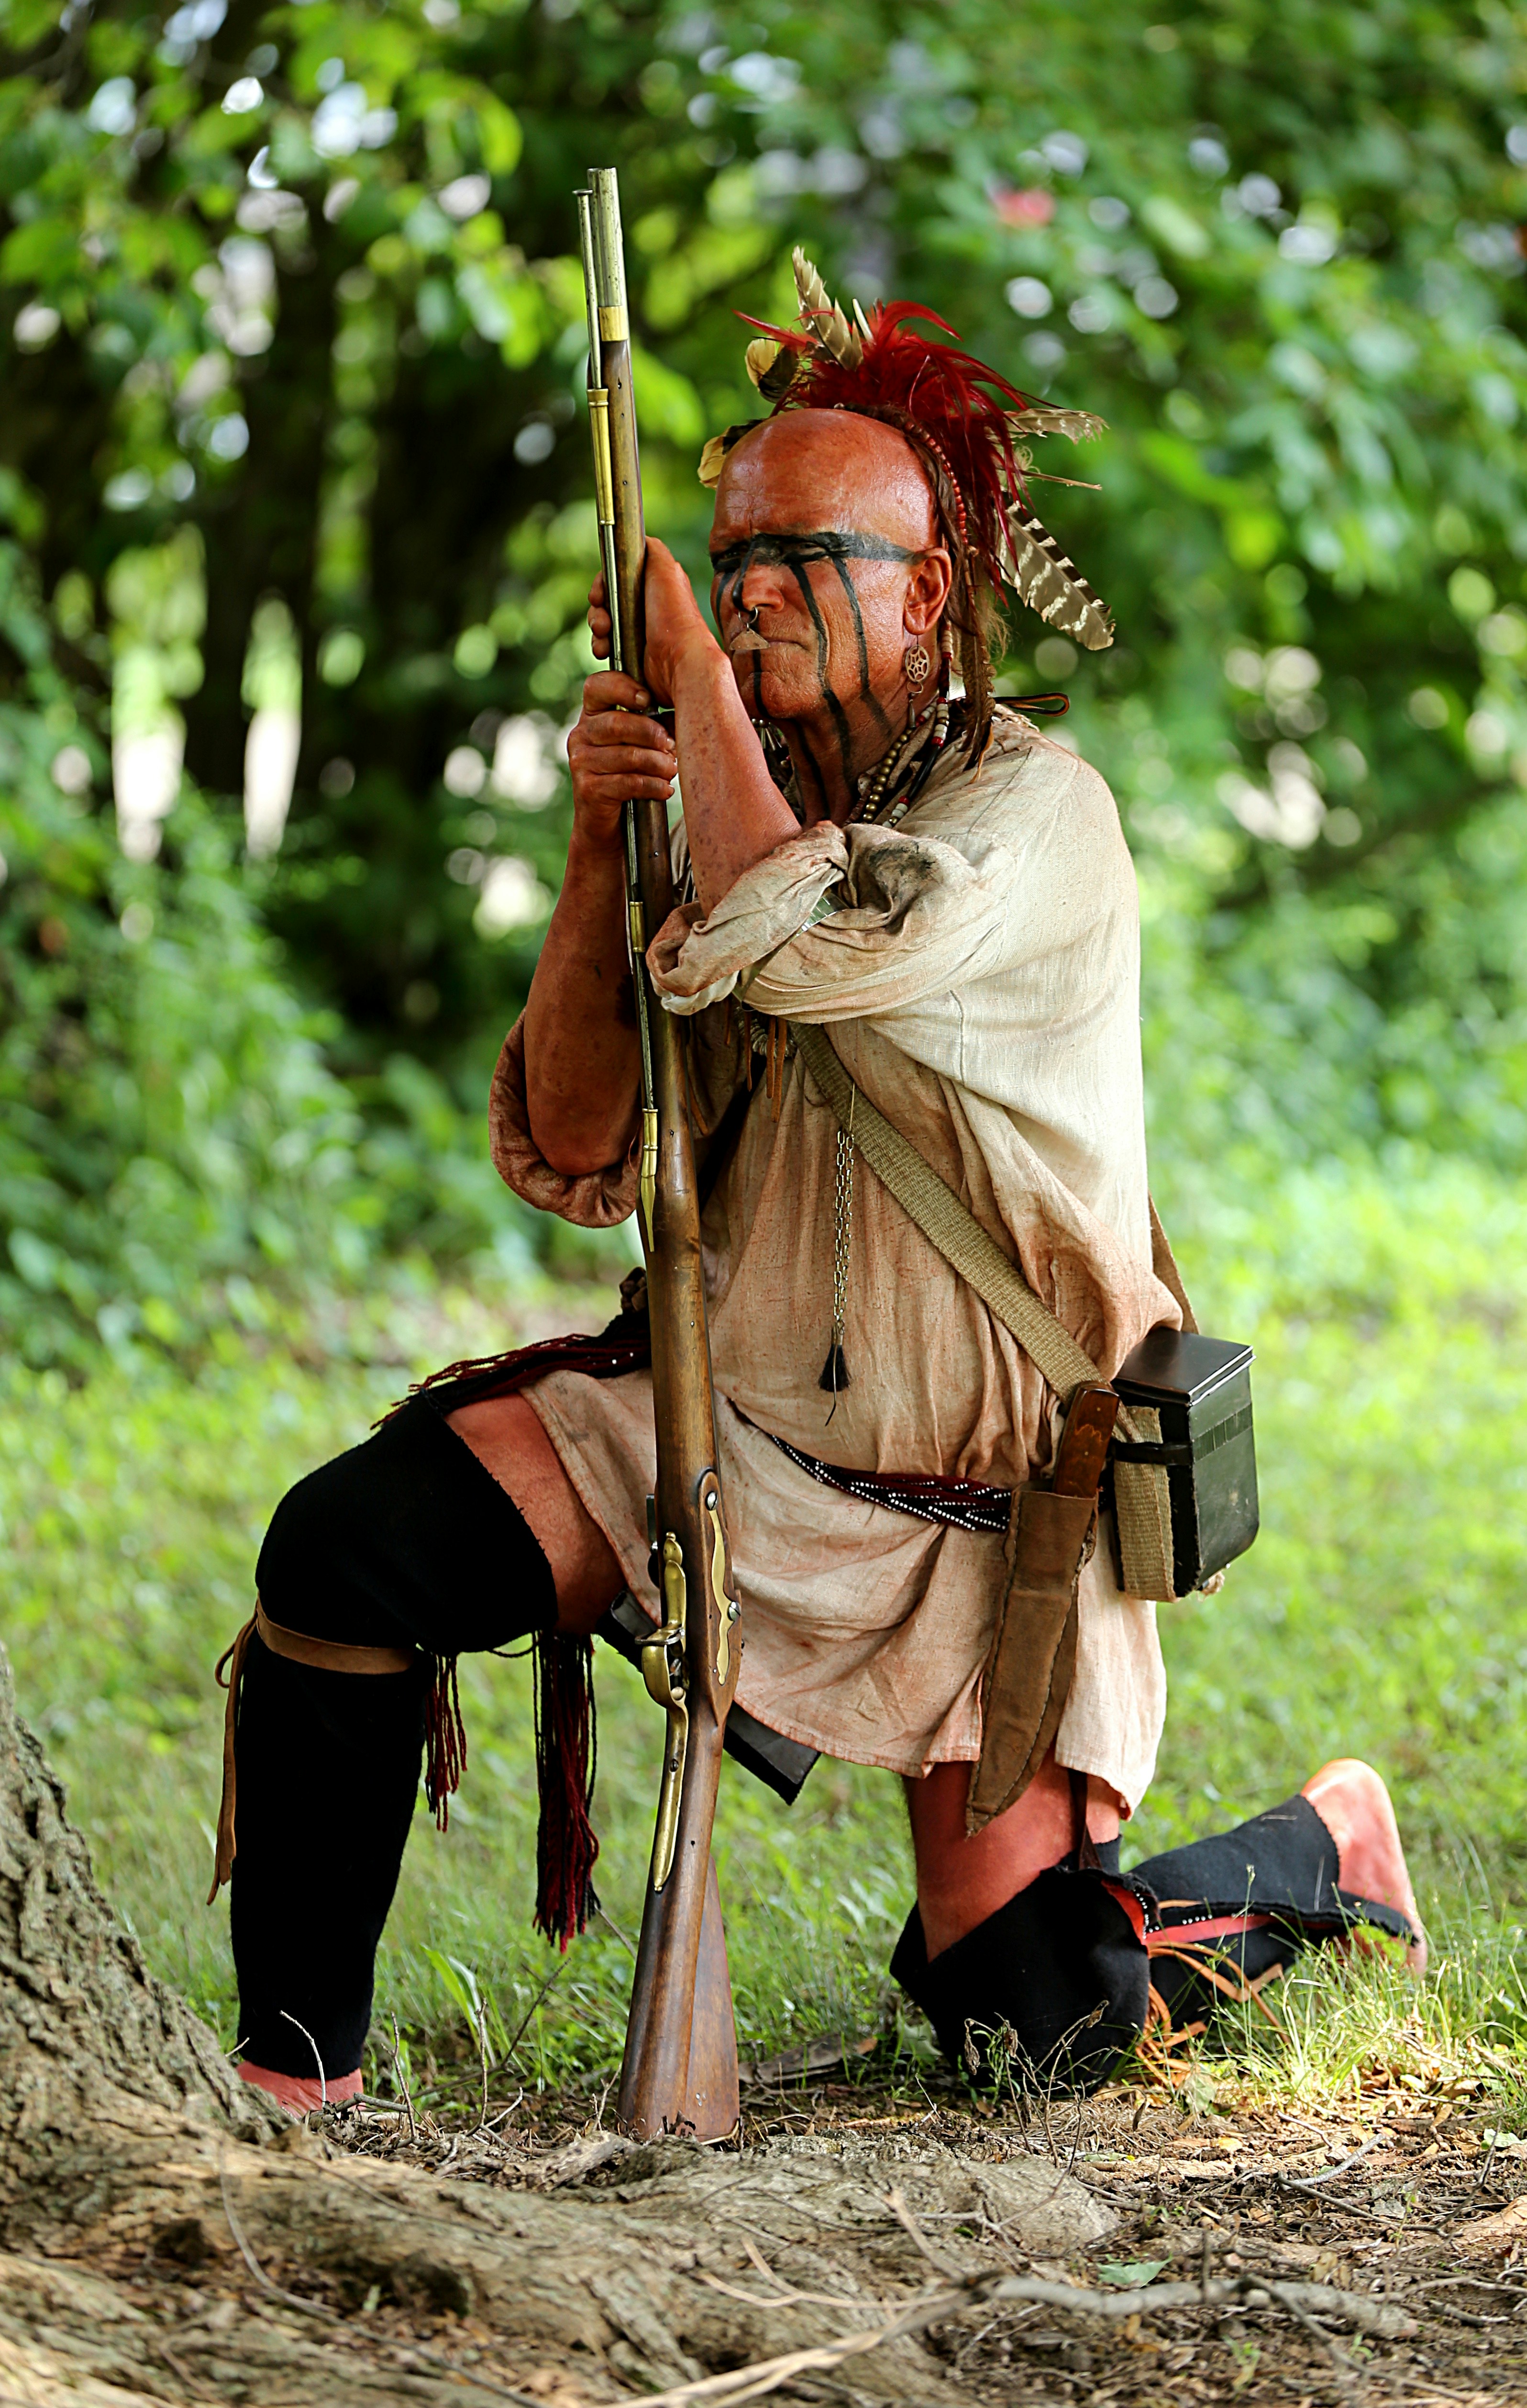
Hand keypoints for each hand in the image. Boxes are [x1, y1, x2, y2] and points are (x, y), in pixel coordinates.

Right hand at [566, 670, 676, 845]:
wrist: (609, 824)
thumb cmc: (630, 773)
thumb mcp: (641, 744)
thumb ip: (657, 723)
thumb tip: (691, 708)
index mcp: (592, 715)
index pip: (597, 687)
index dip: (622, 687)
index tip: (648, 700)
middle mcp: (581, 735)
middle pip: (617, 724)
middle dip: (651, 733)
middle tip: (671, 745)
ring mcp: (580, 762)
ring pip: (626, 756)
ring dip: (657, 763)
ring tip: (673, 769)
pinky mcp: (588, 789)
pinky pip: (627, 783)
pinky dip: (652, 786)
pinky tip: (665, 789)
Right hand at [584, 540, 719, 698]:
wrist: (679, 658)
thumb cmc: (675, 614)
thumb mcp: (665, 569)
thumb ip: (651, 549)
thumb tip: (637, 538)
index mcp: (648, 590)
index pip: (613, 582)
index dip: (602, 587)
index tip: (598, 595)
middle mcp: (641, 611)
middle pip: (604, 604)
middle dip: (597, 612)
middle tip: (603, 623)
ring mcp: (635, 635)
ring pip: (601, 627)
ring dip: (597, 630)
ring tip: (604, 640)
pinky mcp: (630, 658)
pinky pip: (606, 649)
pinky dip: (601, 648)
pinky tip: (605, 652)